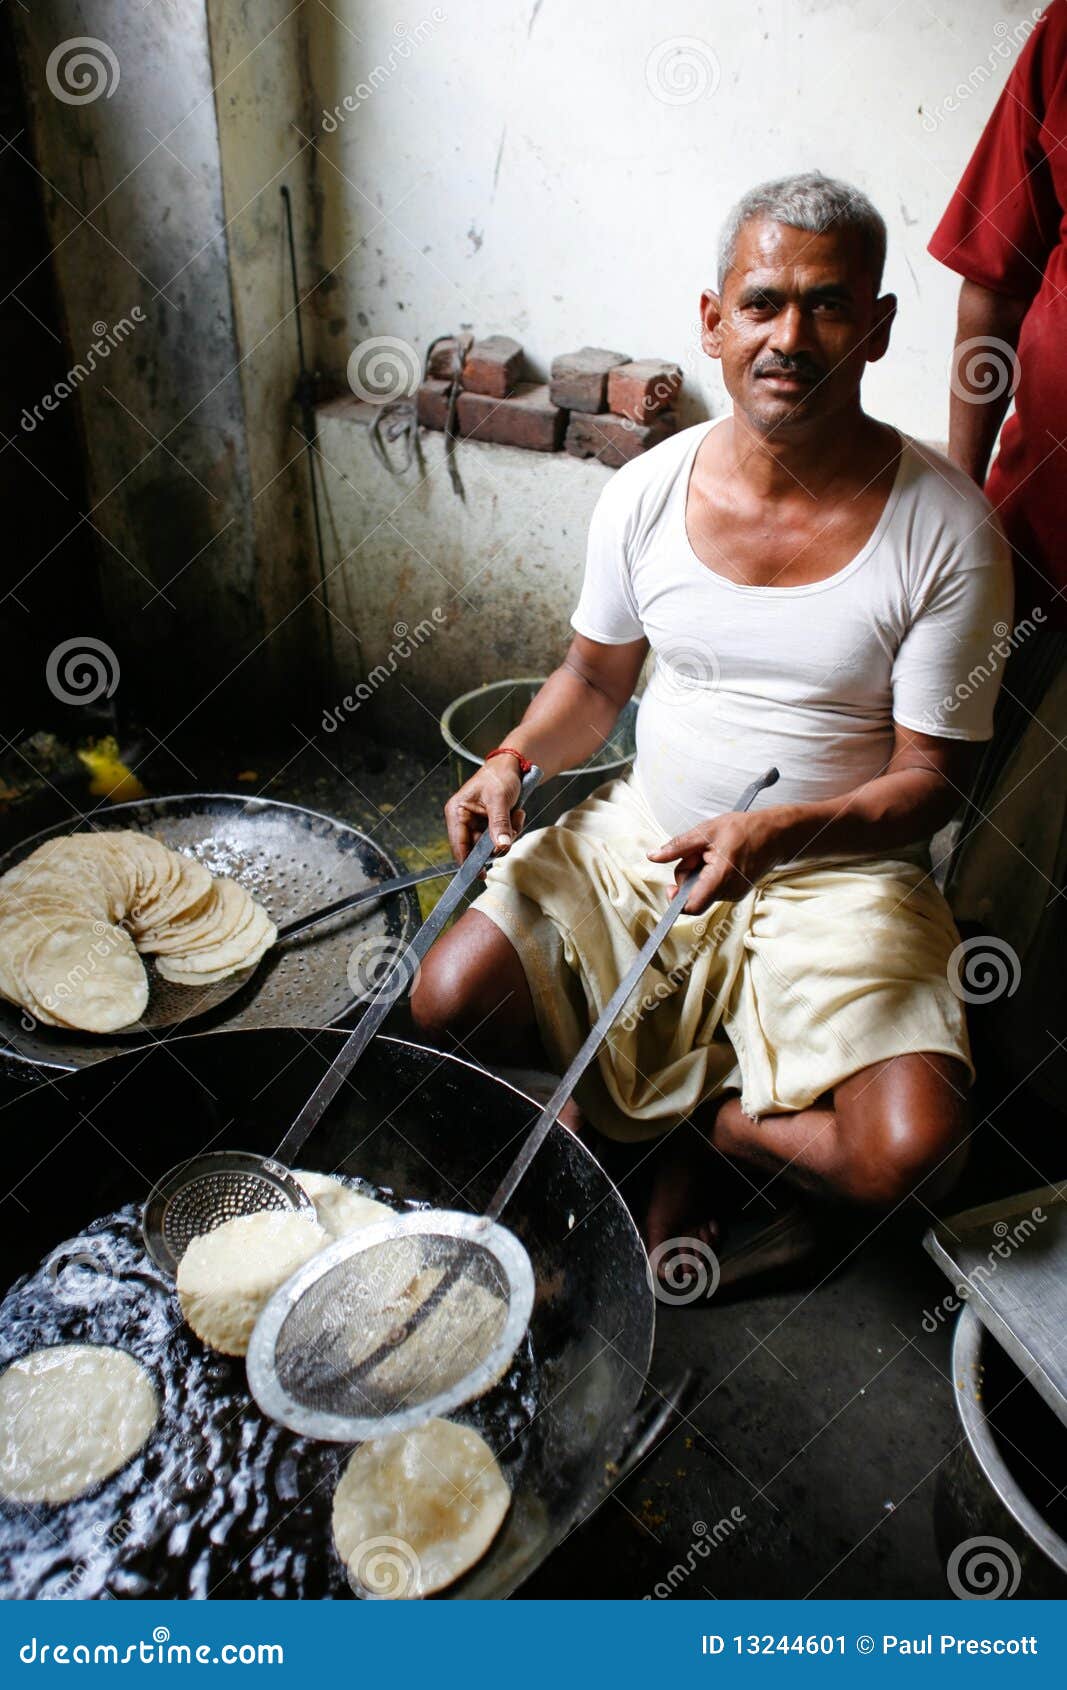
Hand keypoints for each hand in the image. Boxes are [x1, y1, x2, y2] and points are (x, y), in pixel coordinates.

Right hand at [444, 760, 527, 862]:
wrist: (512, 766)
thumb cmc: (499, 776)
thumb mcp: (499, 799)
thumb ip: (499, 823)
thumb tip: (500, 846)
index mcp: (457, 812)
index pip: (458, 844)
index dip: (468, 861)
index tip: (480, 875)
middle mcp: (464, 820)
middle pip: (477, 848)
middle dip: (496, 843)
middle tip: (510, 833)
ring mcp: (477, 823)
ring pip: (491, 844)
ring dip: (507, 834)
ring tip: (515, 815)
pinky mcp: (490, 824)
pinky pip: (501, 837)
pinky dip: (512, 829)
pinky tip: (516, 814)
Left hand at [647, 808, 785, 912]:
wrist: (777, 834)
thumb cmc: (746, 829)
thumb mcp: (706, 831)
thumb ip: (677, 847)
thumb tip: (654, 857)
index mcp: (720, 878)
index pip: (692, 906)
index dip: (676, 900)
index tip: (671, 887)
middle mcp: (729, 891)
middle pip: (693, 893)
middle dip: (689, 872)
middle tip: (700, 851)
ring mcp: (735, 894)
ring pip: (703, 889)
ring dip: (700, 872)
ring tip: (715, 852)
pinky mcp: (738, 892)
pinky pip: (714, 887)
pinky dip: (711, 874)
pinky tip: (722, 858)